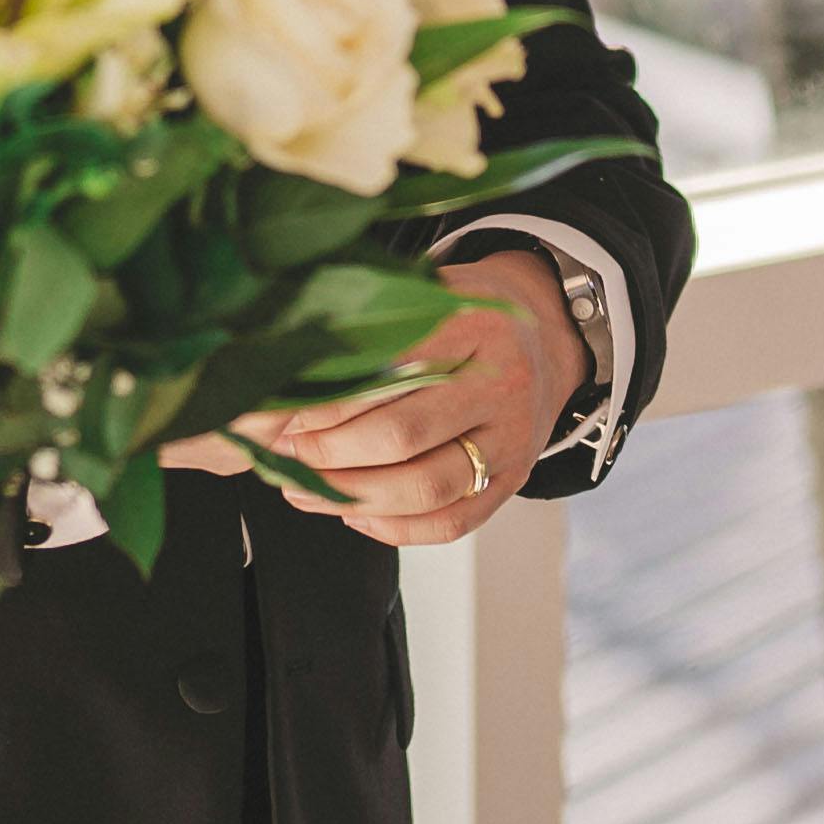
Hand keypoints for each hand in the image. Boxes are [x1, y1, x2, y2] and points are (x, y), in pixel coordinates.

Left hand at [223, 246, 582, 550]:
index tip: (282, 417)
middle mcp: (502, 384)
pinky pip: (452, 524)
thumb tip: (279, 373)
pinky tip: (353, 514)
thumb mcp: (424, 294)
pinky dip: (395, 528)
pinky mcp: (514, 481)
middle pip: (405, 436)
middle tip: (284, 456)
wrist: (544, 336)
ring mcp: (513, 440)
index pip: (391, 372)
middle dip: (331, 454)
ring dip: (354, 498)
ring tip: (304, 491)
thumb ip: (365, 325)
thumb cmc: (461, 316)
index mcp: (474, 326)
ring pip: (427, 488)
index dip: (328, 403)